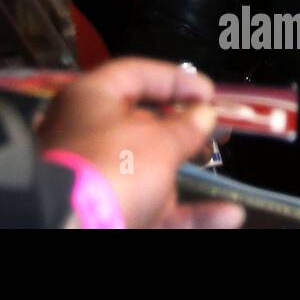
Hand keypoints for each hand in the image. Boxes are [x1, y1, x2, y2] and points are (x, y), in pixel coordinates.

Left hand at [36, 59, 245, 229]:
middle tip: (216, 127)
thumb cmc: (113, 165)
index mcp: (91, 99)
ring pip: (150, 167)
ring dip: (185, 168)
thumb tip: (204, 113)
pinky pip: (158, 207)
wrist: (70, 225)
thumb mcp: (157, 140)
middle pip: (142, 122)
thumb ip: (185, 126)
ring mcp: (101, 177)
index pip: (136, 74)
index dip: (175, 79)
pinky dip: (192, 212)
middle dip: (181, 126)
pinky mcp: (114, 212)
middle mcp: (91, 134)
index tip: (210, 92)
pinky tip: (230, 215)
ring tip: (218, 160)